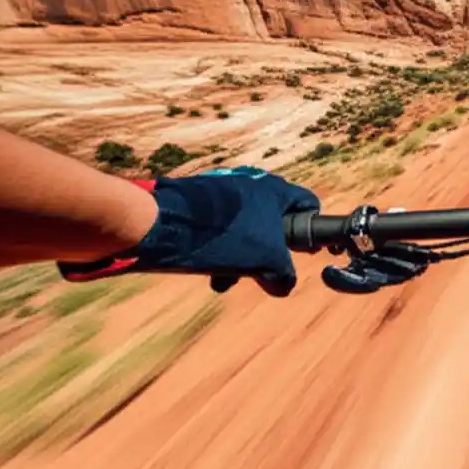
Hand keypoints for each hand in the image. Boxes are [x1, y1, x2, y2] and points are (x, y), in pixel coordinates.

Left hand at [58, 167, 318, 296]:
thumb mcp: (265, 262)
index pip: (307, 204)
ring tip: (223, 278)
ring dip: (240, 256)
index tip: (302, 252)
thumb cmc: (222, 237)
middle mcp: (250, 184)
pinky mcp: (197, 201)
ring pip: (244, 229)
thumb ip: (283, 275)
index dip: (310, 230)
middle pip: (273, 221)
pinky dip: (217, 249)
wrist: (158, 225)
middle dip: (266, 253)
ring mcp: (221, 191)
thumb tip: (283, 285)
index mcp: (274, 189)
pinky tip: (204, 268)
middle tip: (257, 273)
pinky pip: (218, 228)